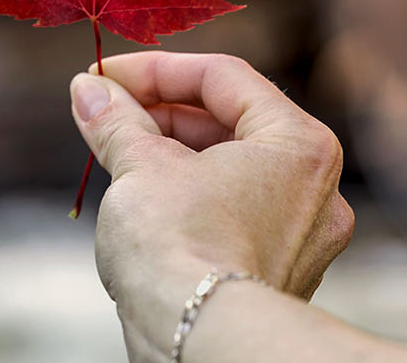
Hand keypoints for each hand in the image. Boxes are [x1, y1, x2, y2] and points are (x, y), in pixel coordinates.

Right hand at [69, 52, 353, 359]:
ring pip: (228, 170)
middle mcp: (317, 188)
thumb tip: (89, 89)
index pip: (223, 77)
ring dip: (169, 153)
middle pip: (229, 123)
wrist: (198, 338)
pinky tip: (141, 199)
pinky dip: (189, 196)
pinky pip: (232, 212)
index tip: (102, 76)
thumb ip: (115, 120)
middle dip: (158, 113)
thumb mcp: (138, 167)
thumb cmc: (179, 246)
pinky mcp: (277, 271)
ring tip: (112, 153)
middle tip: (102, 110)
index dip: (154, 69)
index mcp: (299, 145)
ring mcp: (301, 236)